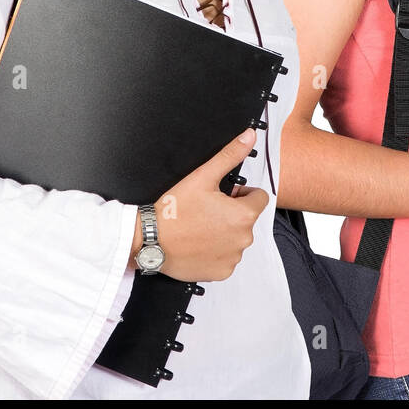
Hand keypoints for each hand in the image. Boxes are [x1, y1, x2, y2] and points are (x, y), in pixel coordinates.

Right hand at [134, 129, 269, 281]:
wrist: (149, 241)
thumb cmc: (174, 210)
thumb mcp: (203, 177)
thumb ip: (230, 155)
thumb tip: (250, 136)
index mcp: (244, 215)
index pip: (259, 198)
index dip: (241, 194)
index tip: (222, 196)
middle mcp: (243, 239)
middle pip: (247, 219)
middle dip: (232, 213)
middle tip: (206, 211)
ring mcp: (233, 258)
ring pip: (237, 238)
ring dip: (225, 232)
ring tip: (199, 227)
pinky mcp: (221, 273)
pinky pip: (227, 258)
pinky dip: (216, 252)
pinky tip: (198, 244)